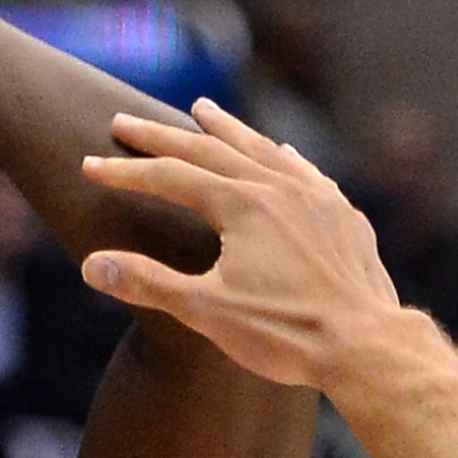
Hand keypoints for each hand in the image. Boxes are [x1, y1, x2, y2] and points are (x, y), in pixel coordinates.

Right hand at [79, 102, 402, 382]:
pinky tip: (282, 152)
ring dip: (228, 131)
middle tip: (125, 120)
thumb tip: (91, 264)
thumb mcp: (206, 311)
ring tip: (202, 110)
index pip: (170, 177)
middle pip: (210, 151)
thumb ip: (148, 283)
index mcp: (241, 205)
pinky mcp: (345, 217)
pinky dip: (284, 157)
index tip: (90, 165)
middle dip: (162, 137)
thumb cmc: (286, 333)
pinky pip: (307, 172)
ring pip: (263, 150)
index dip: (126, 171)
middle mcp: (279, 187)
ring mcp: (317, 198)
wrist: (367, 346)